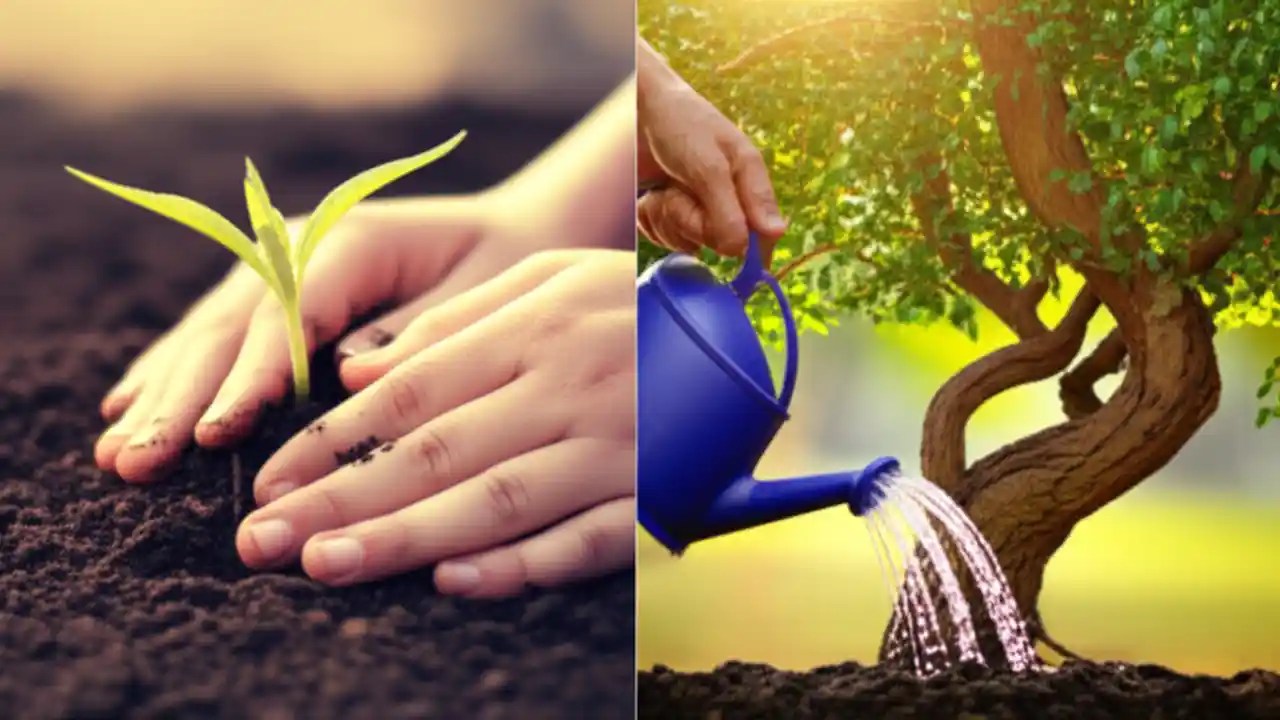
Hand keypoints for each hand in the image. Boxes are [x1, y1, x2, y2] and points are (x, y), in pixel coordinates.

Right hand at [95, 192, 539, 482]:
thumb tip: (345, 377)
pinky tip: (127, 407)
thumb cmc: (505, 267)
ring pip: (209, 334)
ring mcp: (277, 266)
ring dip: (162, 395)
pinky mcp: (272, 293)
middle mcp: (300, 247)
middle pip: (230, 328)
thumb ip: (417, 331)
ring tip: (117, 456)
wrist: (513, 234)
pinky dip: (172, 373)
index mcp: (354, 239)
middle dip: (183, 399)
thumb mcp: (483, 294)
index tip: (217, 434)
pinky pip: (214, 336)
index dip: (251, 376)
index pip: (288, 314)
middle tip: (138, 462)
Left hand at [234, 249, 634, 595]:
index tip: (269, 480)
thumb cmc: (627, 300)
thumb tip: (357, 372)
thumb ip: (456, 322)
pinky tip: (455, 581)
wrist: (747, 320)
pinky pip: (587, 539)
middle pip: (436, 452)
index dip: (332, 440)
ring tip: (326, 566)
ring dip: (406, 538)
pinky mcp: (656, 494)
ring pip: (497, 500)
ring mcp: (615, 445)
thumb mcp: (548, 278)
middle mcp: (567, 387)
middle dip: (340, 499)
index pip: (412, 392)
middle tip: (261, 543)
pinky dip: (523, 565)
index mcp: (534, 328)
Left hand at [637, 38, 785, 261]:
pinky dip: (651, 219)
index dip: (749, 249)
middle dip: (692, 221)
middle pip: (719, 243)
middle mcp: (728, 202)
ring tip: (664, 188)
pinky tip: (651, 196)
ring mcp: (699, 212)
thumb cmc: (680, 124)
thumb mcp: (709, 165)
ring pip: (688, 244)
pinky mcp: (673, 217)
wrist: (637, 109)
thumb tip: (772, 236)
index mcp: (749, 184)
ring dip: (667, 218)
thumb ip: (732, 207)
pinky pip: (664, 238)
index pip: (764, 234)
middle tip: (681, 190)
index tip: (725, 245)